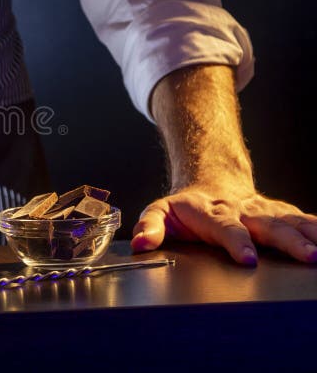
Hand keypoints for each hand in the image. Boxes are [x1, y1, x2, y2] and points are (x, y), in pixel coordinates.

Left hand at [131, 181, 316, 264]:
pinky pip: (305, 220)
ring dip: (311, 235)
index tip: (248, 258)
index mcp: (211, 213)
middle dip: (288, 241)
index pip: (225, 228)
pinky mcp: (281, 213)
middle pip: (268, 225)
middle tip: (307, 256)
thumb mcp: (160, 212)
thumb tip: (142, 244)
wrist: (210, 184)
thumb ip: (149, 227)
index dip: (237, 242)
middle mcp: (242, 211)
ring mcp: (264, 211)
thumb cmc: (185, 208)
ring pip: (292, 221)